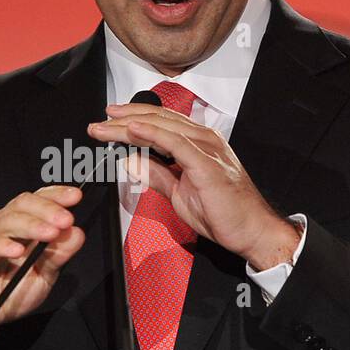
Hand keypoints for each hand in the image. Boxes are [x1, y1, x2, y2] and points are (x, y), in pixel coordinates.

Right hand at [0, 184, 85, 349]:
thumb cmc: (8, 294)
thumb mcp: (43, 278)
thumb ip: (59, 256)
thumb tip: (77, 233)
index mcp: (21, 228)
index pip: (37, 202)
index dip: (55, 195)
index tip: (75, 196)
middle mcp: (2, 228)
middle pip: (22, 205)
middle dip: (46, 209)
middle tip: (65, 219)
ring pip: (5, 221)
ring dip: (30, 225)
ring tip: (50, 233)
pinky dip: (1, 245)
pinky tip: (17, 251)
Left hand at [87, 102, 300, 269]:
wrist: (251, 230)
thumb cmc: (223, 212)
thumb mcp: (178, 192)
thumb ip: (156, 174)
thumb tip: (130, 161)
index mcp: (197, 143)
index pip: (159, 123)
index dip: (131, 119)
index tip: (108, 121)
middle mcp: (203, 139)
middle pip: (157, 120)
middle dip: (123, 119)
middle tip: (98, 122)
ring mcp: (207, 148)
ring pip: (162, 127)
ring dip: (129, 125)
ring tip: (106, 126)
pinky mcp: (207, 164)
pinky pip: (175, 143)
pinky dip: (152, 134)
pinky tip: (132, 130)